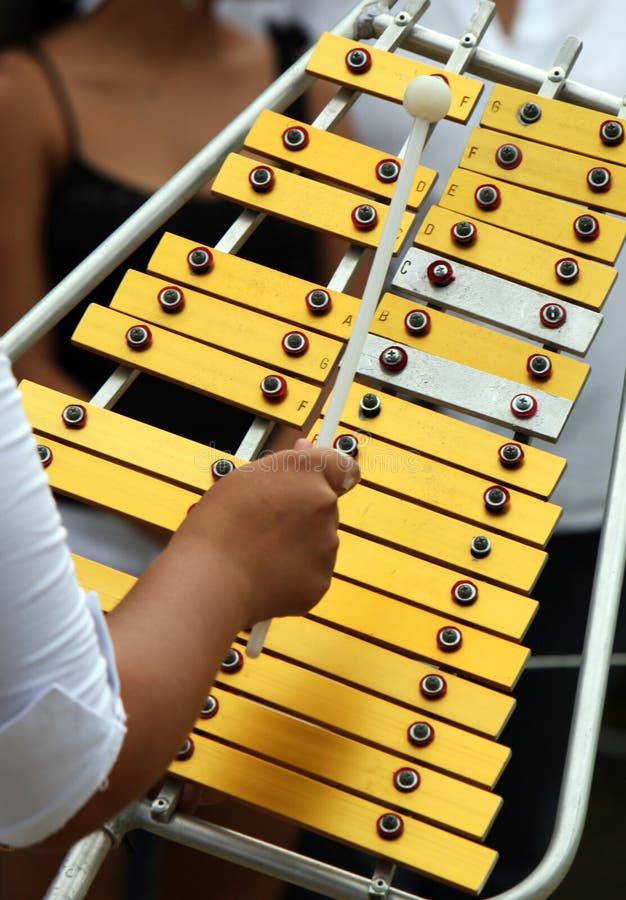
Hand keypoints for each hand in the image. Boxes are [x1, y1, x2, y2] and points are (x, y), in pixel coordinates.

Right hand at [179, 439, 359, 626]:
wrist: (212, 580)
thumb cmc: (219, 527)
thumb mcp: (244, 478)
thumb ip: (283, 467)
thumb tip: (305, 451)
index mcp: (305, 472)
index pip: (343, 466)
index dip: (333, 475)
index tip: (323, 480)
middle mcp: (323, 504)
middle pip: (324, 508)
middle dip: (303, 514)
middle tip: (266, 524)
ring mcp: (326, 544)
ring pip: (318, 542)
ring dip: (297, 545)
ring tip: (258, 551)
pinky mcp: (321, 579)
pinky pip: (312, 573)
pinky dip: (294, 575)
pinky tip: (265, 573)